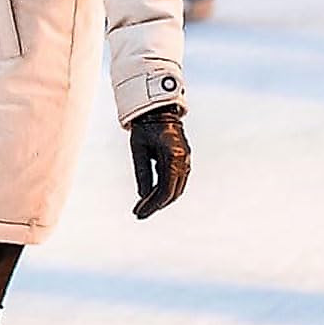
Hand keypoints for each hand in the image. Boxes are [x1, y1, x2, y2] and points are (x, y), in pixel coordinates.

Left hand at [129, 105, 190, 219]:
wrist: (158, 110)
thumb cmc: (145, 127)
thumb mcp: (138, 149)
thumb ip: (142, 172)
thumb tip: (143, 196)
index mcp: (173, 156)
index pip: (165, 188)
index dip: (153, 204)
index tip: (140, 213)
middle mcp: (183, 159)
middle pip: (172, 192)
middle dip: (156, 205)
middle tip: (139, 214)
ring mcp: (185, 160)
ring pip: (176, 189)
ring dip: (161, 200)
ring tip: (143, 208)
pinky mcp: (183, 160)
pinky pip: (176, 181)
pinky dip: (164, 191)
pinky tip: (151, 197)